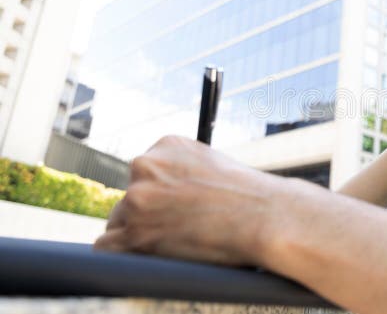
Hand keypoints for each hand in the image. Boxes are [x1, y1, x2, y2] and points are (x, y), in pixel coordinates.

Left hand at [93, 136, 295, 267]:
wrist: (267, 216)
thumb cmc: (252, 197)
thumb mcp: (214, 167)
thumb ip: (184, 173)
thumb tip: (170, 195)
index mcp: (166, 144)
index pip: (146, 174)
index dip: (162, 197)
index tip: (181, 209)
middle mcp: (146, 165)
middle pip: (130, 197)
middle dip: (148, 215)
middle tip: (179, 228)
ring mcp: (138, 198)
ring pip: (119, 221)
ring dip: (139, 234)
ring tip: (176, 241)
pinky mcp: (135, 232)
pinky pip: (107, 246)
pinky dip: (125, 255)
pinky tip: (150, 255)